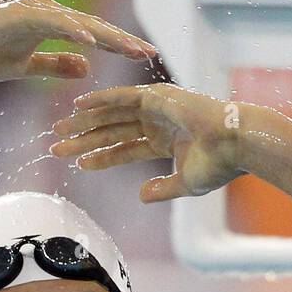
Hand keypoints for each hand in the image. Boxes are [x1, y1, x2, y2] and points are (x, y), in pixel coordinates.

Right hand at [0, 0, 155, 83]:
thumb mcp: (26, 67)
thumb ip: (55, 65)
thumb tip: (87, 69)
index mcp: (50, 22)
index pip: (93, 35)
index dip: (119, 46)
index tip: (144, 57)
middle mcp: (46, 10)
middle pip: (94, 26)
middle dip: (123, 41)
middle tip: (151, 53)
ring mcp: (34, 10)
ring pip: (79, 23)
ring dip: (107, 37)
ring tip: (131, 50)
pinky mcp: (19, 14)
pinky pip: (52, 23)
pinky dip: (72, 31)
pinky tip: (91, 42)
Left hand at [50, 83, 247, 200]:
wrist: (235, 144)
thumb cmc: (218, 165)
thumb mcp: (185, 183)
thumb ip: (163, 189)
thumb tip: (141, 196)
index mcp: (163, 140)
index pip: (124, 149)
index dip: (101, 156)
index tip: (78, 164)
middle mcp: (156, 121)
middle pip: (111, 131)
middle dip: (84, 139)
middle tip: (57, 147)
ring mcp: (156, 107)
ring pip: (111, 115)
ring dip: (85, 121)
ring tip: (59, 129)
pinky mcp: (156, 96)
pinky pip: (121, 98)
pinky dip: (99, 100)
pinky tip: (78, 105)